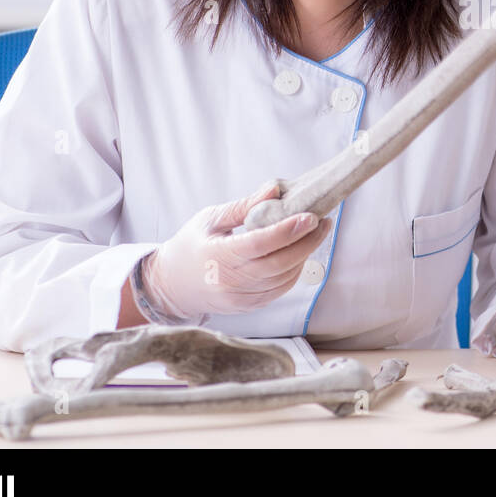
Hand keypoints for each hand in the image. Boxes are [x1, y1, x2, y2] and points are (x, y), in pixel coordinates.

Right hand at [140, 178, 331, 319]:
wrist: (172, 285)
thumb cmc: (190, 246)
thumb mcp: (210, 219)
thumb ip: (244, 206)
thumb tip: (274, 189)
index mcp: (218, 256)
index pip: (260, 244)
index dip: (288, 231)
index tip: (310, 216)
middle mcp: (230, 282)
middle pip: (279, 264)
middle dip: (307, 243)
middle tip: (323, 223)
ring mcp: (240, 298)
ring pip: (283, 279)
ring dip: (304, 256)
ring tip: (315, 234)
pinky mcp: (249, 307)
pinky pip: (279, 290)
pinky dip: (294, 271)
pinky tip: (299, 253)